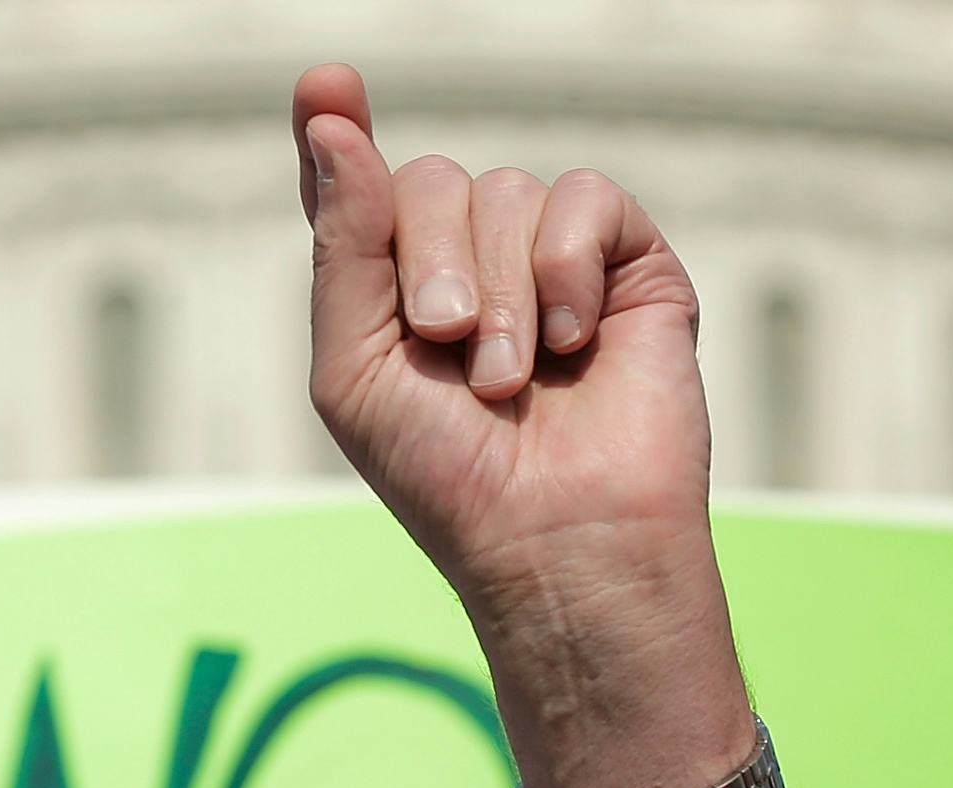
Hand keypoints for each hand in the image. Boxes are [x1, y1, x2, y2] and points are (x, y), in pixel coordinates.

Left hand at [293, 65, 743, 787]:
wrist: (553, 537)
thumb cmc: (447, 476)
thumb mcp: (352, 368)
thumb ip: (340, 243)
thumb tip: (328, 120)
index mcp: (394, 289)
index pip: (359, 184)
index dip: (338, 133)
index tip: (326, 85)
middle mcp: (470, 262)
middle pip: (429, 180)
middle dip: (431, 268)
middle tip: (448, 353)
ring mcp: (550, 259)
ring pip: (504, 190)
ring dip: (499, 294)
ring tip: (510, 380)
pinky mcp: (627, 264)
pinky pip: (583, 199)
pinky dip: (565, 268)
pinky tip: (571, 340)